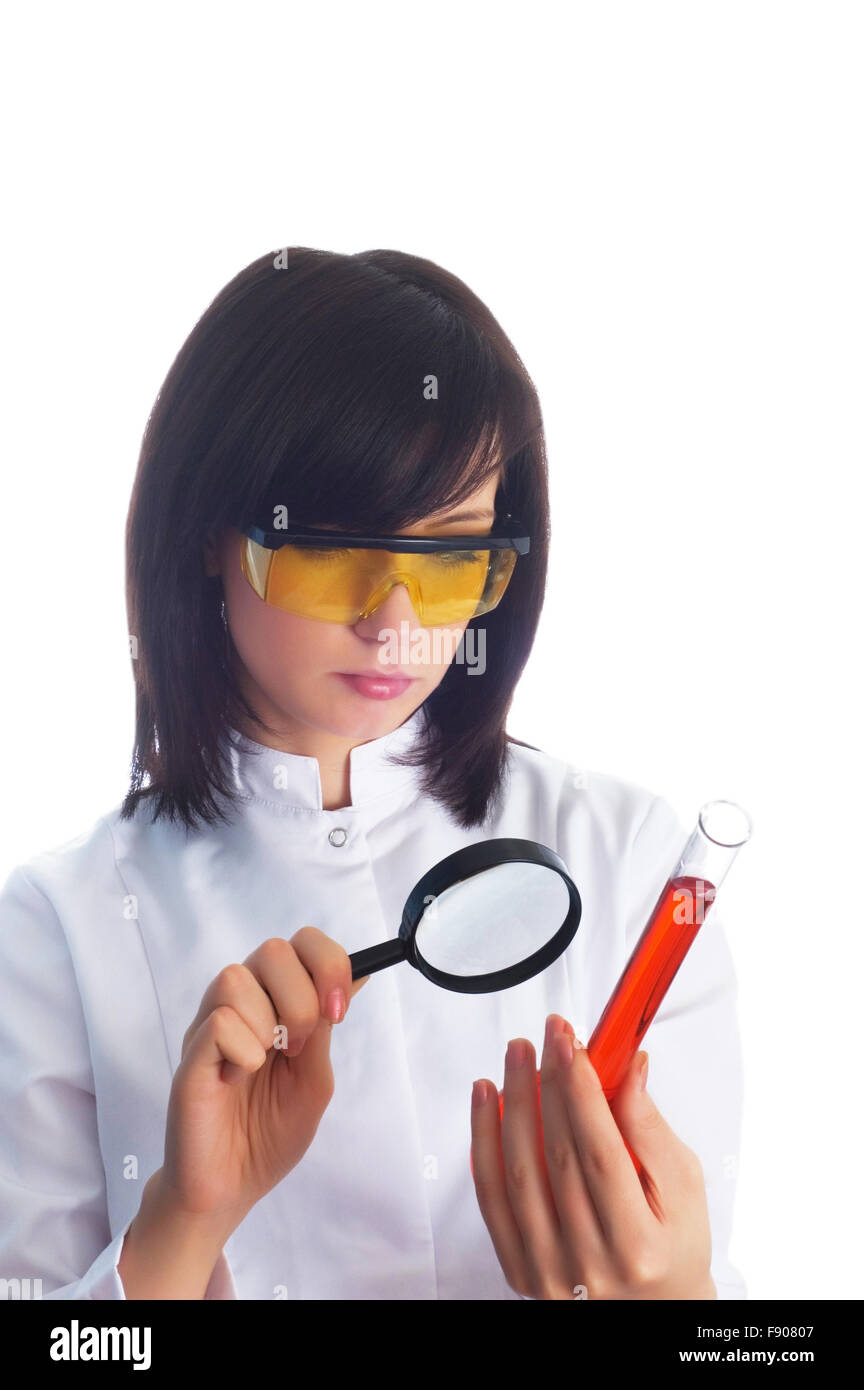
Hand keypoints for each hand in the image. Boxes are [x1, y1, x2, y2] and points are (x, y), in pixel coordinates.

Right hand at [160, 929, 368, 1240]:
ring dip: (268, 1021)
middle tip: (301, 1045)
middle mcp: (240, 1006)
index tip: (339, 1009)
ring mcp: (210, 1028)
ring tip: (267, 1062)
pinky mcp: (190, 1057)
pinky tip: (240, 1077)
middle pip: (273, 950)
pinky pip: (218, 1022)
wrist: (231, 1189)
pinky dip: (244, 1050)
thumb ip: (326, 1025)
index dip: (328, 963)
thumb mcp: (314, 1078)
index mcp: (274, 1004)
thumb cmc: (269, 1135)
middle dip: (301, 995)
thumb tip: (361, 973)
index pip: (301, 943)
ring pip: (237, 977)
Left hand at [470, 1014, 716, 1299]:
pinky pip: (491, 1198)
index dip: (582, 1092)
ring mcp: (548, 1271)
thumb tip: (628, 1068)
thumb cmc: (672, 1247)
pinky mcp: (519, 1269)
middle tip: (547, 1037)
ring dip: (511, 1102)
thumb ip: (652, 1128)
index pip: (602, 1154)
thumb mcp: (685, 1189)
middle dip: (548, 1083)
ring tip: (517, 1056)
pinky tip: (486, 1100)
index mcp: (639, 1245)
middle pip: (557, 1156)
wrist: (653, 1308)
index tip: (573, 1046)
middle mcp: (590, 1264)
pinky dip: (483, 1142)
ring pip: (517, 1172)